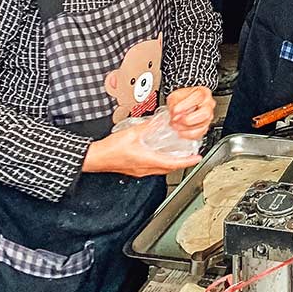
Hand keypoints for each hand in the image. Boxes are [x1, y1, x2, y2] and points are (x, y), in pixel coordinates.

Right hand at [83, 119, 200, 177]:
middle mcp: (145, 169)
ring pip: (161, 169)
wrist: (95, 158)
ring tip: (179, 155)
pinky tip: (160, 155)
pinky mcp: (134, 169)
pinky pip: (153, 168)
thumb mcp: (133, 132)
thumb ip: (148, 126)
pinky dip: (161, 162)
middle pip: (168, 168)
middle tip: (191, 156)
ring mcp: (139, 171)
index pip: (172, 163)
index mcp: (147, 160)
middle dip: (181, 163)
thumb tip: (160, 120)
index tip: (197, 159)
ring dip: (171, 163)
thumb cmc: (110, 149)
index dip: (187, 161)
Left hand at [167, 86, 215, 139]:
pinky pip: (200, 134)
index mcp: (203, 93)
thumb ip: (174, 103)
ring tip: (175, 126)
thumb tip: (174, 113)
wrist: (183, 105)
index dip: (185, 105)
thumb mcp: (175, 96)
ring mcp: (209, 117)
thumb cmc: (181, 100)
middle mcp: (209, 104)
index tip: (174, 110)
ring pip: (202, 125)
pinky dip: (188, 135)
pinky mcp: (205, 128)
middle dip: (188, 119)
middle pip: (205, 113)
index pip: (199, 97)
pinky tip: (180, 132)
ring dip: (186, 128)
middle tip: (175, 120)